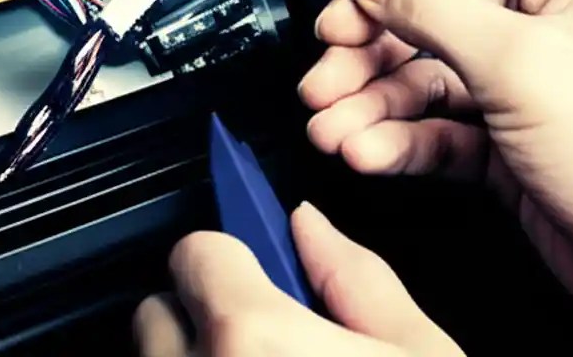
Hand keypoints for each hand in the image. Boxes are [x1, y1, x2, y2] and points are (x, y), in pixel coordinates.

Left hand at [133, 202, 462, 356]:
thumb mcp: (418, 354)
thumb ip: (359, 280)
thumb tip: (314, 228)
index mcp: (253, 337)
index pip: (199, 250)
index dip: (236, 253)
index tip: (247, 255)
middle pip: (160, 309)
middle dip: (205, 310)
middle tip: (264, 334)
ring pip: (154, 356)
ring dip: (192, 355)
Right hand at [300, 0, 572, 354]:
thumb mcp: (524, 64)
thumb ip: (433, 8)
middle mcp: (557, 13)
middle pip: (434, 4)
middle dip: (372, 42)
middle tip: (326, 70)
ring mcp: (534, 78)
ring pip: (429, 70)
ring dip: (373, 97)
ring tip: (332, 121)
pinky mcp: (514, 137)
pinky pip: (442, 124)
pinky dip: (400, 137)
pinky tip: (367, 150)